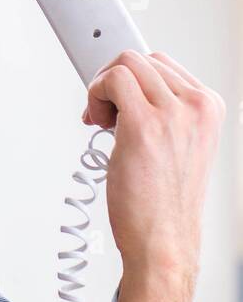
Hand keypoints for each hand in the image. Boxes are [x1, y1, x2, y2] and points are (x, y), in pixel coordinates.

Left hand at [82, 50, 223, 301]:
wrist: (164, 242)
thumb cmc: (162, 203)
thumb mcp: (176, 146)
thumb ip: (162, 114)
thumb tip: (124, 90)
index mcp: (208, 108)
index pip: (162, 65)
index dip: (131, 81)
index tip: (117, 105)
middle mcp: (196, 107)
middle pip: (142, 59)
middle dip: (113, 82)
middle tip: (102, 115)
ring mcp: (173, 114)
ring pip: (126, 63)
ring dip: (101, 88)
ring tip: (99, 120)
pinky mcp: (144, 126)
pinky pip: (112, 81)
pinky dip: (94, 95)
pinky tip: (94, 122)